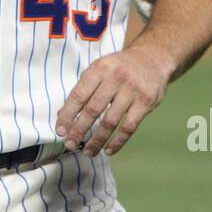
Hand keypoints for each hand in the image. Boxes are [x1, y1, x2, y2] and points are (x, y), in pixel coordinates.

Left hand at [55, 47, 174, 157]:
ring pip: (110, 121)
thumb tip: (62, 114)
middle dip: (79, 130)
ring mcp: (133, 90)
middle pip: (93, 109)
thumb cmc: (119, 68)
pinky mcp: (146, 102)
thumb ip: (83, 88)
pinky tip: (108, 150)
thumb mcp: (100, 68)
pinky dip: (117, 142)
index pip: (79, 95)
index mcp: (100, 68)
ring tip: (88, 152)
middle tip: (69, 144)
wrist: (152, 59)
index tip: (60, 130)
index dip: (67, 115)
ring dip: (97, 140)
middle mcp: (116, 77)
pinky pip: (129, 127)